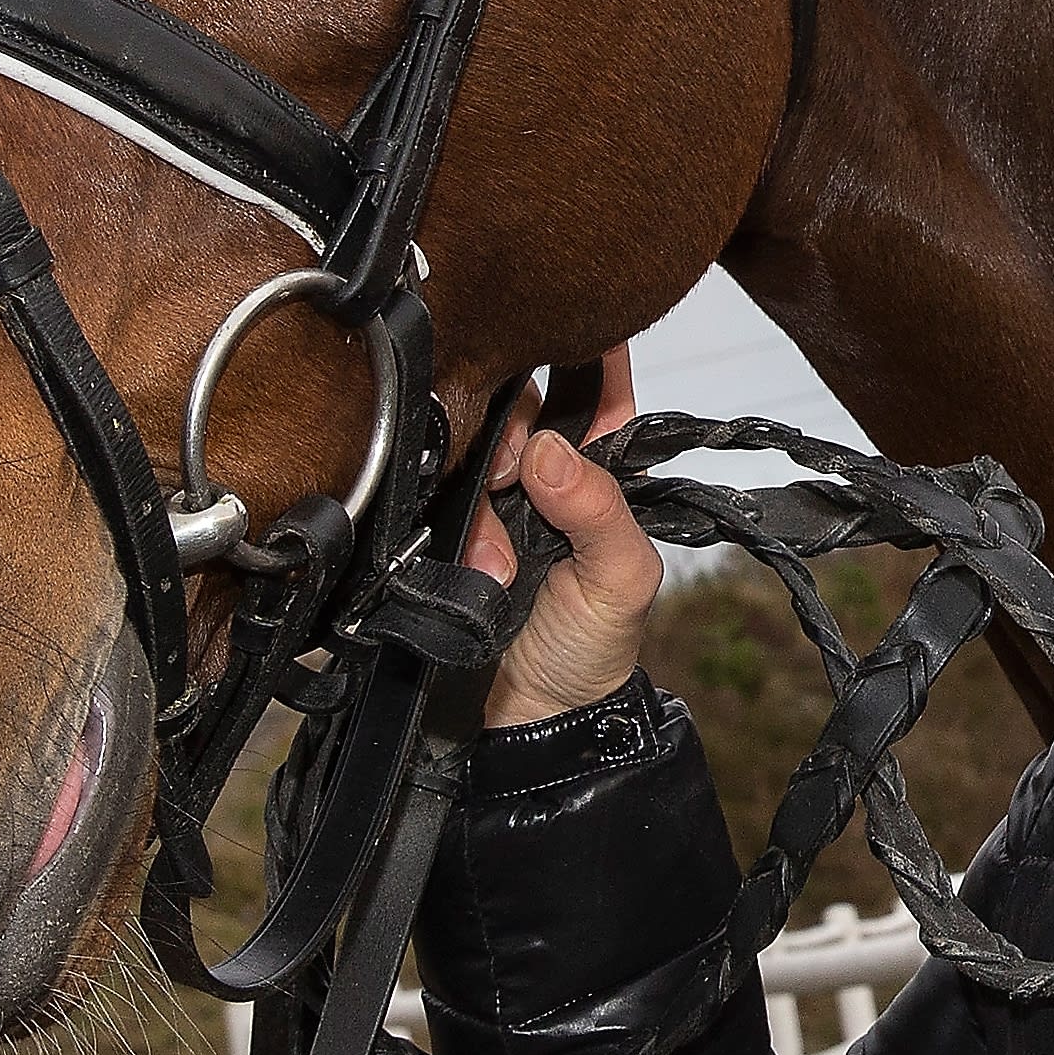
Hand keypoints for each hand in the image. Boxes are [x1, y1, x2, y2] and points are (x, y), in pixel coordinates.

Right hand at [477, 344, 654, 729]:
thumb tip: (549, 448)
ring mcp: (490, 503)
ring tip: (502, 562)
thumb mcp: (622, 579)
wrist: (529, 723)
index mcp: (597, 473)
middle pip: (518, 407)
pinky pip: (431, 499)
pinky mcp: (444, 531)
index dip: (586, 356)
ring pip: (470, 451)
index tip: (570, 331)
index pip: (594, 391)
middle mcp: (542, 478)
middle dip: (514, 431)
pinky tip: (475, 567)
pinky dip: (450, 531)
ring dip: (482, 498)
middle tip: (516, 476)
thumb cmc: (592, 650)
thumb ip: (600, 509)